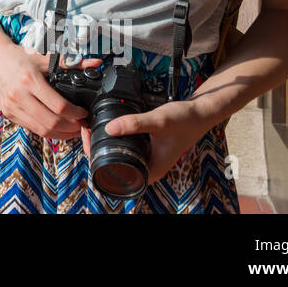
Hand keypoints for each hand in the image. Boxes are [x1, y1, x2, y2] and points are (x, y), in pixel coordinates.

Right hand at [0, 42, 103, 140]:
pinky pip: (31, 128)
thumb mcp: (43, 57)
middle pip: (52, 122)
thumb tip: (95, 63)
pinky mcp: (8, 113)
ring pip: (41, 129)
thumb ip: (71, 62)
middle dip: (71, 127)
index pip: (59, 106)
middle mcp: (19, 95)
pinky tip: (57, 128)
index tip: (84, 113)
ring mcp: (11, 106)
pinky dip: (47, 131)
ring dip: (61, 133)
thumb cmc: (18, 56)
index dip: (76, 114)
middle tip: (82, 124)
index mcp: (30, 80)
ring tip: (73, 129)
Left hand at [79, 100, 207, 186]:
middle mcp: (148, 168)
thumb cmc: (185, 120)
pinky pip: (126, 147)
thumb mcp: (158, 121)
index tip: (88, 138)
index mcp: (151, 171)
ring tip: (92, 126)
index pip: (115, 173)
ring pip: (119, 155)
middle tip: (87, 129)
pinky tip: (109, 126)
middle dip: (96, 148)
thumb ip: (135, 124)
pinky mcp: (148, 149)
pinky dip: (116, 138)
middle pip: (114, 165)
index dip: (96, 158)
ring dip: (105, 142)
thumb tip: (110, 128)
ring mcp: (148, 159)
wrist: (200, 113)